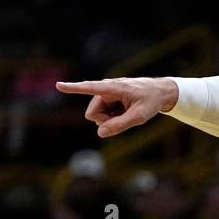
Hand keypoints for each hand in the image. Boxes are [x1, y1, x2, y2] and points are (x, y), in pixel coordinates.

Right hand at [55, 76, 179, 137]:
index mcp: (112, 87)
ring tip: (126, 113)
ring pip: (97, 116)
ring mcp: (106, 95)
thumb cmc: (150, 102)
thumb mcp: (139, 117)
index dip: (73, 88)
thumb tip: (100, 133)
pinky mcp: (108, 99)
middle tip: (123, 119)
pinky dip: (113, 117)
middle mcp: (106, 89)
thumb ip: (120, 125)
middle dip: (103, 121)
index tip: (58, 85)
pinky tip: (125, 112)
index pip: (89, 88)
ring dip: (109, 120)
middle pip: (92, 113)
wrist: (159, 93)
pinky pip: (103, 115)